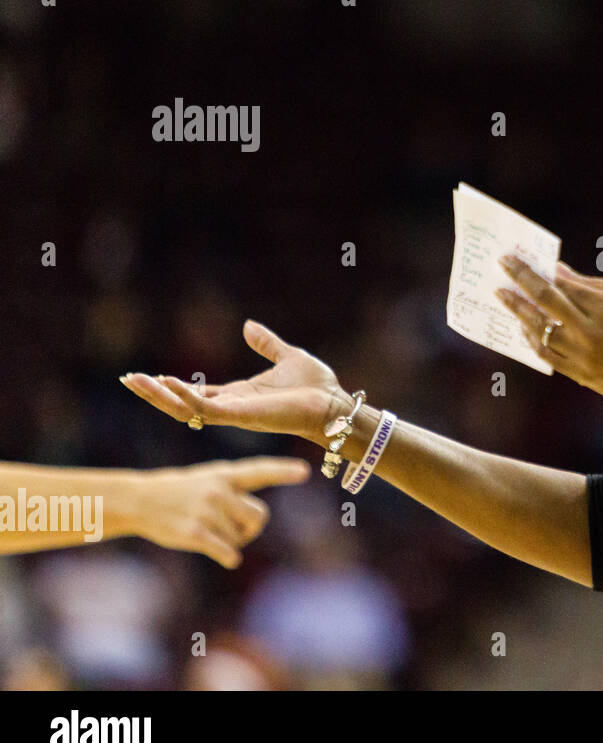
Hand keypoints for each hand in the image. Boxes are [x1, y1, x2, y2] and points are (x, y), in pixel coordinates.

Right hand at [120, 320, 347, 443]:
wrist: (335, 403)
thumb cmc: (316, 387)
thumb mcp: (286, 357)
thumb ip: (266, 343)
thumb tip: (248, 326)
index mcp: (239, 395)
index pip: (196, 393)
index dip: (172, 386)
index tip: (147, 376)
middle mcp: (232, 407)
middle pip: (183, 403)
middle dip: (155, 394)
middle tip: (128, 380)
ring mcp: (236, 413)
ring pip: (188, 408)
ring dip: (161, 396)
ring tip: (135, 381)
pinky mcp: (245, 415)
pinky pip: (208, 409)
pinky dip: (188, 397)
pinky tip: (169, 384)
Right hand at [126, 456, 310, 568]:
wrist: (141, 500)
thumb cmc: (183, 491)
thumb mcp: (210, 479)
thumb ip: (237, 491)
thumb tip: (257, 520)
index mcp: (226, 474)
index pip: (260, 471)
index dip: (283, 472)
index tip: (305, 471)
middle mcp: (219, 491)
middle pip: (259, 517)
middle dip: (250, 528)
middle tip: (231, 527)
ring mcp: (207, 512)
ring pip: (241, 538)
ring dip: (231, 541)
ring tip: (209, 530)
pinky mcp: (195, 534)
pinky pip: (228, 552)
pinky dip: (229, 557)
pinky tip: (223, 555)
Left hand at [495, 254, 602, 406]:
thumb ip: (592, 284)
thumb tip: (558, 272)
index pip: (560, 284)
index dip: (535, 270)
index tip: (516, 259)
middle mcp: (592, 331)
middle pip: (545, 302)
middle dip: (519, 281)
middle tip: (502, 268)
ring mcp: (585, 356)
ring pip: (540, 332)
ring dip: (519, 312)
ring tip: (505, 298)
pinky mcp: (583, 376)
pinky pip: (548, 357)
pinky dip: (533, 341)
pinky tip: (524, 329)